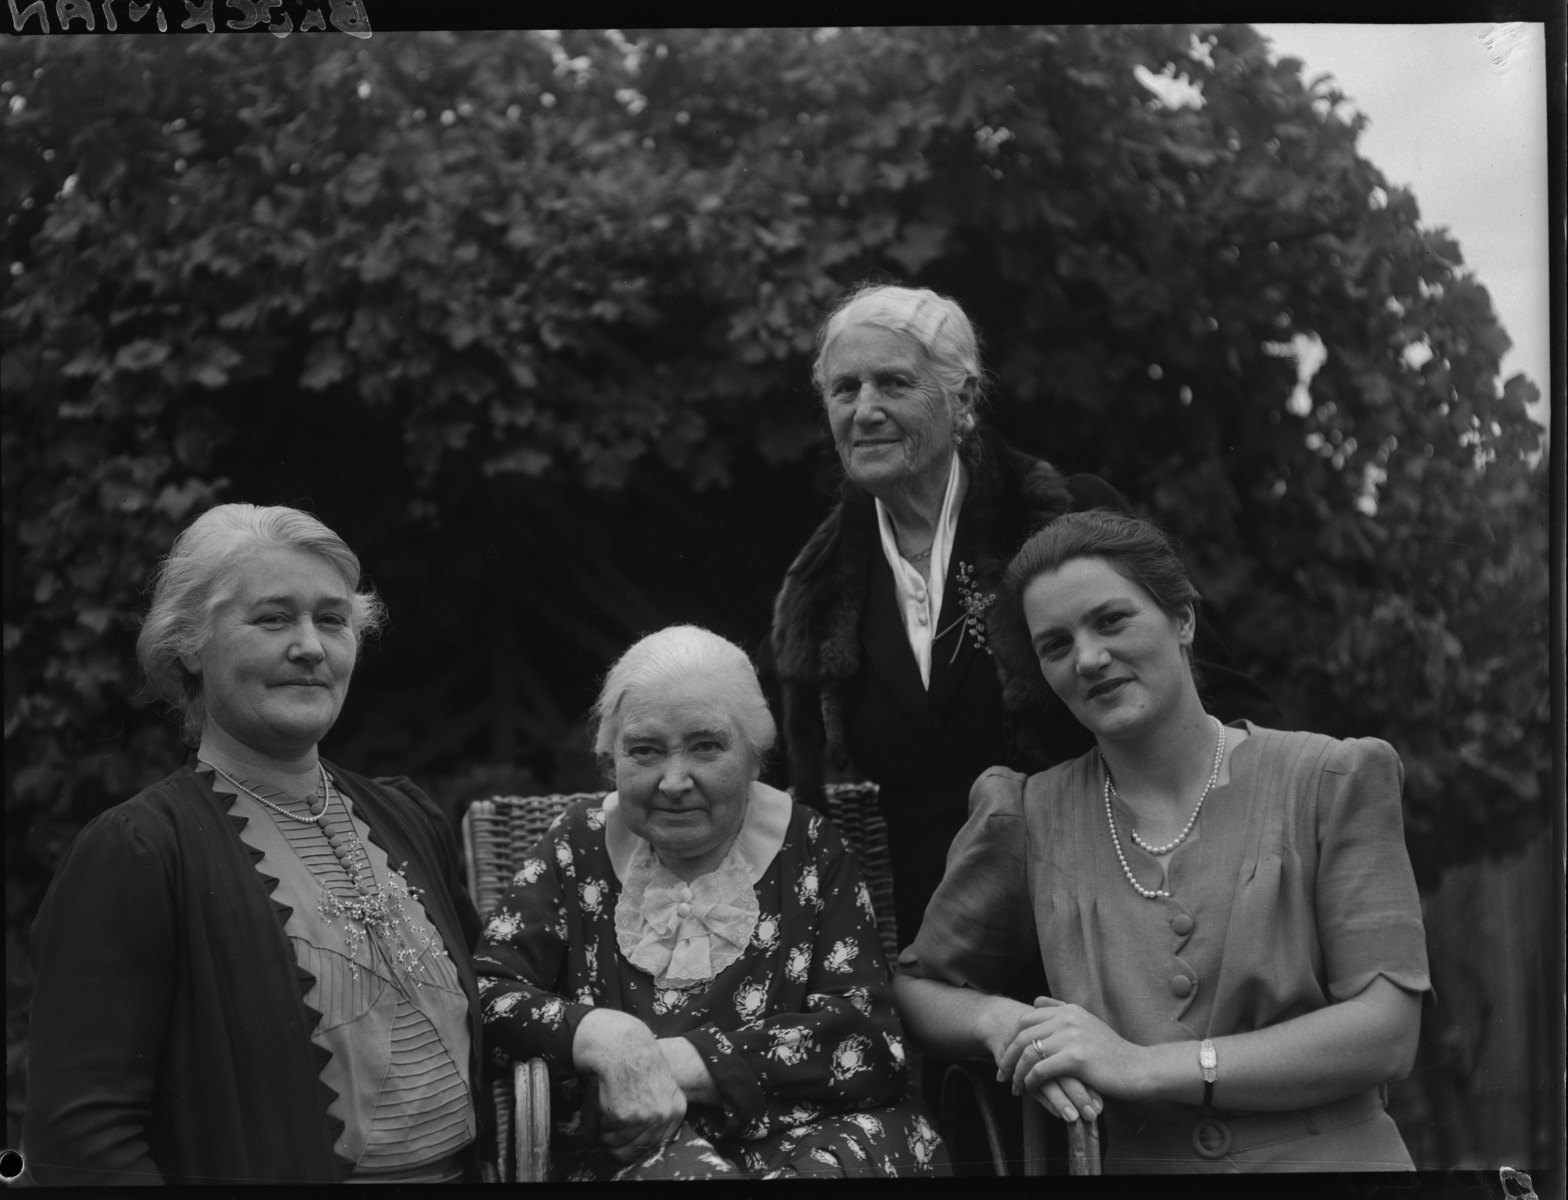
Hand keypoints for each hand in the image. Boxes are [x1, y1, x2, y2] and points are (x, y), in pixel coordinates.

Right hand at [572, 1009, 686, 1161]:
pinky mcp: (625, 1116)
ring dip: (607, 1135)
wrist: (622, 1046)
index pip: (658, 1144)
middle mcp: (665, 1116)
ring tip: (605, 1117)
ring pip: (619, 1143)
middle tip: (608, 1138)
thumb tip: (645, 1146)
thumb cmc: (637, 1064)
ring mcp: (646, 1117)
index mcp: (677, 1109)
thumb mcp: (661, 1087)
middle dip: (619, 1146)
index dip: (638, 1147)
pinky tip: (603, 1105)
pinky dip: (600, 1123)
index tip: (626, 1146)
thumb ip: (659, 1113)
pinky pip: (607, 1132)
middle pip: (638, 1149)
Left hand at [997, 997, 1129, 1119]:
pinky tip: (1029, 1089)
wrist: (1138, 1068)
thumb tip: (1035, 1000)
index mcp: (1068, 1009)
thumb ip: (1061, 1009)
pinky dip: (1030, 1081)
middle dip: (1007, 1055)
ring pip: (1028, 1052)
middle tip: (1001, 1073)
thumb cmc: (1111, 1050)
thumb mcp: (1086, 1022)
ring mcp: (1071, 1036)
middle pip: (1022, 1033)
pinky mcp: (1075, 1058)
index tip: (1004, 1055)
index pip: (1026, 1018)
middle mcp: (1067, 1018)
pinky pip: (1040, 1069)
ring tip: (1014, 1087)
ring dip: (1016, 1072)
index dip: (1010, 1038)